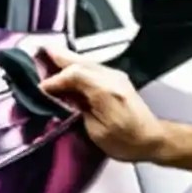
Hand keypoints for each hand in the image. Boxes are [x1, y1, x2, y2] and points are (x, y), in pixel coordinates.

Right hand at [38, 46, 191, 171]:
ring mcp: (116, 77)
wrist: (152, 139)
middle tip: (41, 51)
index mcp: (105, 91)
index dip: (54, 80)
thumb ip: (77, 110)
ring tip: (50, 57)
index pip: (73, 75)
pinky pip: (92, 68)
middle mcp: (112, 78)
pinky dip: (77, 67)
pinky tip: (68, 70)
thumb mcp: (96, 131)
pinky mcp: (117, 80)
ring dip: (67, 61)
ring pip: (86, 63)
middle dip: (59, 58)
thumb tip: (60, 99)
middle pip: (80, 63)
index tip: (40, 89)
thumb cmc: (125, 141)